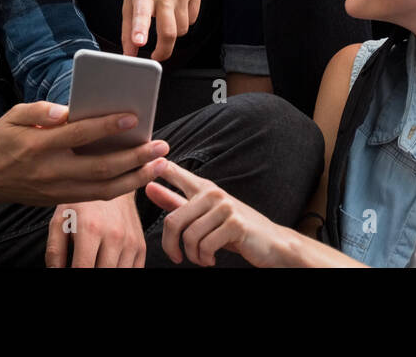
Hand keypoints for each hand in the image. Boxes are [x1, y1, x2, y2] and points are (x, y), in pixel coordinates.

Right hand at [0, 100, 168, 206]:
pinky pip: (96, 197)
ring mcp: (57, 189)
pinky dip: (121, 188)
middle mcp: (51, 170)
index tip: (132, 118)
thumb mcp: (13, 116)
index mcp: (39, 145)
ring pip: (103, 189)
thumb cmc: (2, 141)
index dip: (106, 127)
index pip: (79, 135)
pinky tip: (139, 176)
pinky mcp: (60, 200)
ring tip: (159, 165)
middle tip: (161, 146)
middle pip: (100, 168)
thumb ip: (39, 111)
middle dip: (134, 158)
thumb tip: (64, 110)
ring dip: (135, 178)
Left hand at [47, 192, 145, 267]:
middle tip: (82, 264)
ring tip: (93, 263)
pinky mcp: (141, 245)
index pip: (82, 268)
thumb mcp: (60, 219)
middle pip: (103, 274)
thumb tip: (55, 272)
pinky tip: (108, 264)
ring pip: (120, 274)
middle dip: (90, 275)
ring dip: (106, 273)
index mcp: (91, 229)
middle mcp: (114, 236)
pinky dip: (122, 271)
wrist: (113, 179)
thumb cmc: (83, 201)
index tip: (68, 271)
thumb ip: (55, 250)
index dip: (73, 276)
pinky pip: (135, 271)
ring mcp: (131, 241)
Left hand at [121, 0, 200, 60]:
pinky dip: (184, 20)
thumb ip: (128, 27)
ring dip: (173, 32)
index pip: (141, 13)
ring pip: (182, 29)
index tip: (141, 42)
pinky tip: (176, 6)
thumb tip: (130, 53)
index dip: (140, 29)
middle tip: (157, 56)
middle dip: (164, 50)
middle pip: (169, 31)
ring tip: (165, 17)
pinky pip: (193, 19)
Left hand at [145, 160, 289, 266]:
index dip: (159, 167)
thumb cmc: (233, 230)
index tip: (146, 155)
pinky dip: (205, 258)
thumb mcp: (202, 216)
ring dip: (193, 256)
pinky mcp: (235, 223)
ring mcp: (225, 206)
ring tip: (201, 258)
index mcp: (203, 189)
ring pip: (189, 237)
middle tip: (177, 258)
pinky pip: (205, 246)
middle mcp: (213, 193)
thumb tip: (148, 187)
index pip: (176, 172)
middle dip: (171, 246)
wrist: (269, 244)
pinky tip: (211, 259)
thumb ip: (175, 202)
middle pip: (173, 221)